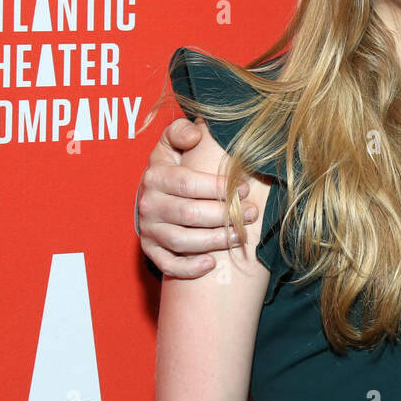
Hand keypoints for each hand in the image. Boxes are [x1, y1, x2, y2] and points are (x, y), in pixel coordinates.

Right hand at [136, 117, 256, 278]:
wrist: (152, 195)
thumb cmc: (172, 167)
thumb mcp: (172, 144)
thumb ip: (180, 132)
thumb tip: (194, 134)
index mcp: (156, 176)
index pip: (188, 183)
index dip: (218, 188)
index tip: (244, 189)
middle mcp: (149, 204)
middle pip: (189, 215)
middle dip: (225, 216)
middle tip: (251, 213)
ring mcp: (149, 230)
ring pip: (182, 242)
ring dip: (215, 241)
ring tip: (241, 235)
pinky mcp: (150, 250)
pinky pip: (168, 265)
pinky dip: (188, 268)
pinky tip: (211, 263)